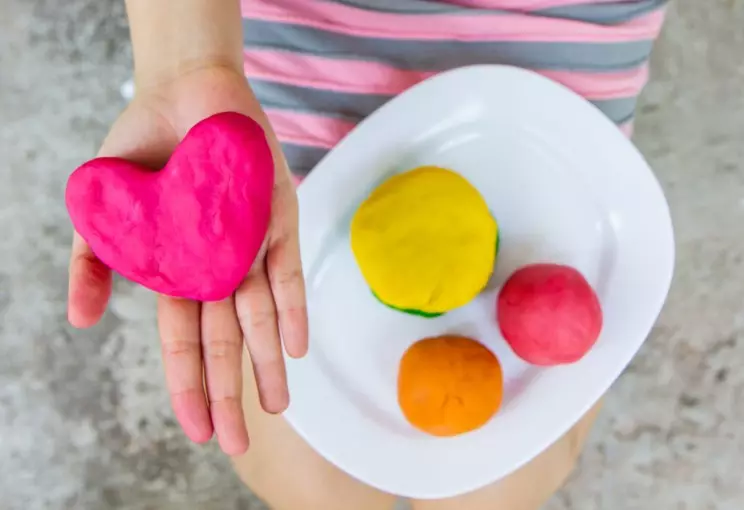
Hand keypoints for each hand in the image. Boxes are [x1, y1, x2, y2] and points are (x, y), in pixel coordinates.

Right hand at [67, 66, 307, 455]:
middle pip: (225, 341)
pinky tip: (295, 347)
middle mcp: (217, 268)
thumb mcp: (102, 209)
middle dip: (229, 392)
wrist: (182, 92)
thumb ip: (93, 262)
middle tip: (236, 442)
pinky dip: (291, 308)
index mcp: (178, 272)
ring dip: (267, 362)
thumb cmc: (141, 149)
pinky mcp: (277, 219)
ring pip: (260, 316)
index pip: (184, 342)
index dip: (189, 387)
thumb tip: (80, 320)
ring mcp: (249, 247)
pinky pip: (286, 271)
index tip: (199, 430)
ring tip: (276, 407)